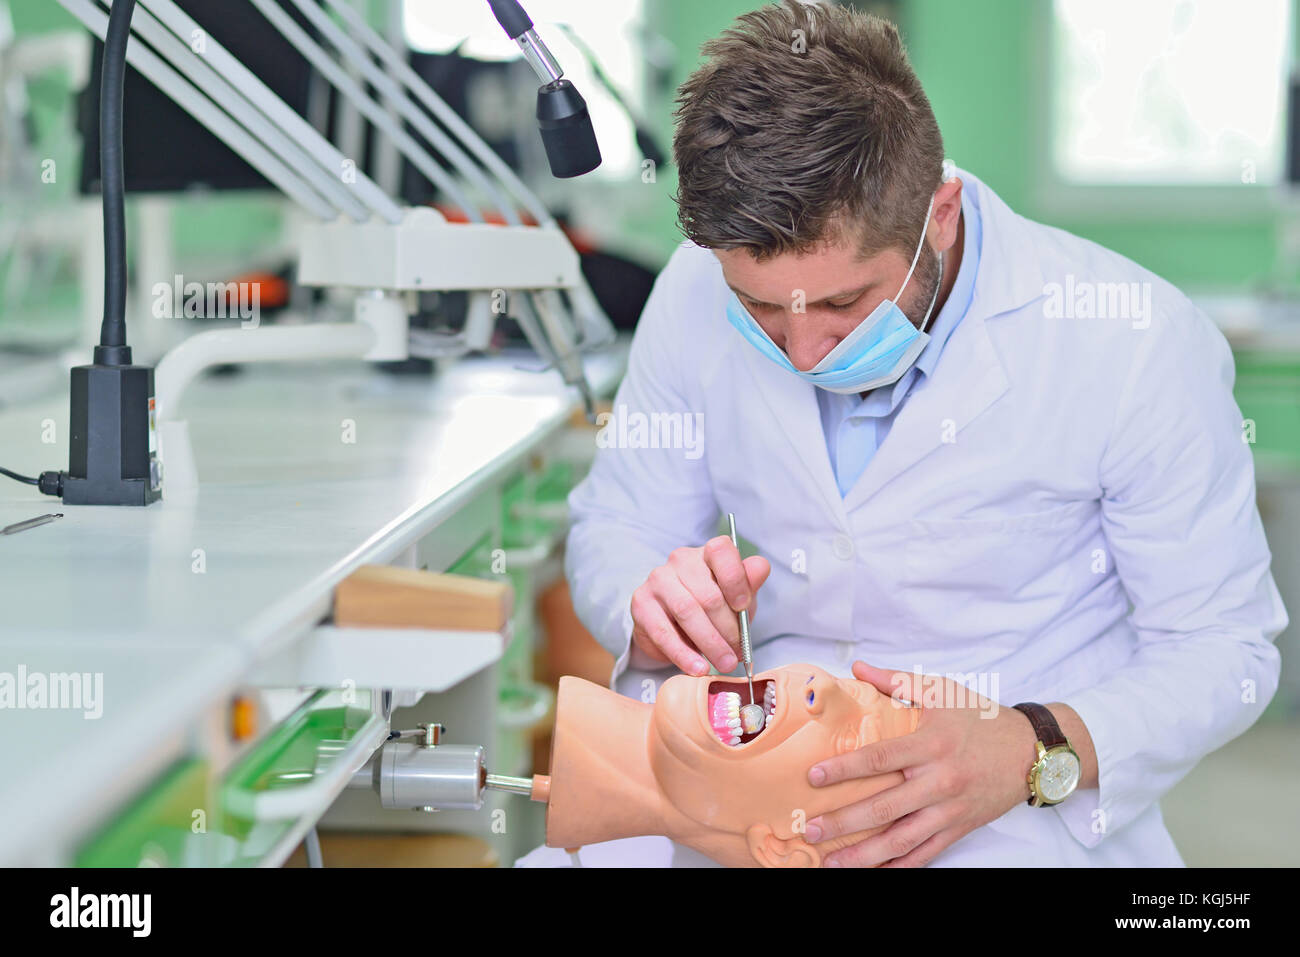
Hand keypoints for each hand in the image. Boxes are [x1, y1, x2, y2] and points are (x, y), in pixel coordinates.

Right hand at [628, 536, 769, 674]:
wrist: (672, 625)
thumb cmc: (711, 609)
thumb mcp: (736, 598)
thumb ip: (749, 584)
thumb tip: (761, 568)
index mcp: (707, 553)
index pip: (721, 550)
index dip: (736, 579)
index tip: (744, 607)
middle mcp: (680, 560)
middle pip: (708, 593)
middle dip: (728, 629)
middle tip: (738, 654)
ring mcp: (658, 580)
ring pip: (687, 611)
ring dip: (709, 643)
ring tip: (724, 663)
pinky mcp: (641, 603)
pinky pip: (663, 632)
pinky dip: (683, 654)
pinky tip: (697, 667)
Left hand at [803, 661, 1037, 866]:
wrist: (1032, 751)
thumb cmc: (982, 718)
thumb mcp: (942, 691)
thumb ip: (897, 681)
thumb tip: (858, 668)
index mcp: (931, 743)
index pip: (880, 759)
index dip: (844, 769)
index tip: (813, 777)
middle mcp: (940, 780)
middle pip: (885, 807)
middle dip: (844, 821)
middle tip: (810, 828)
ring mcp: (950, 810)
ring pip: (902, 839)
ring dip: (864, 854)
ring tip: (831, 861)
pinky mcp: (960, 828)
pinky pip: (926, 853)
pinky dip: (899, 865)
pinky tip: (873, 870)